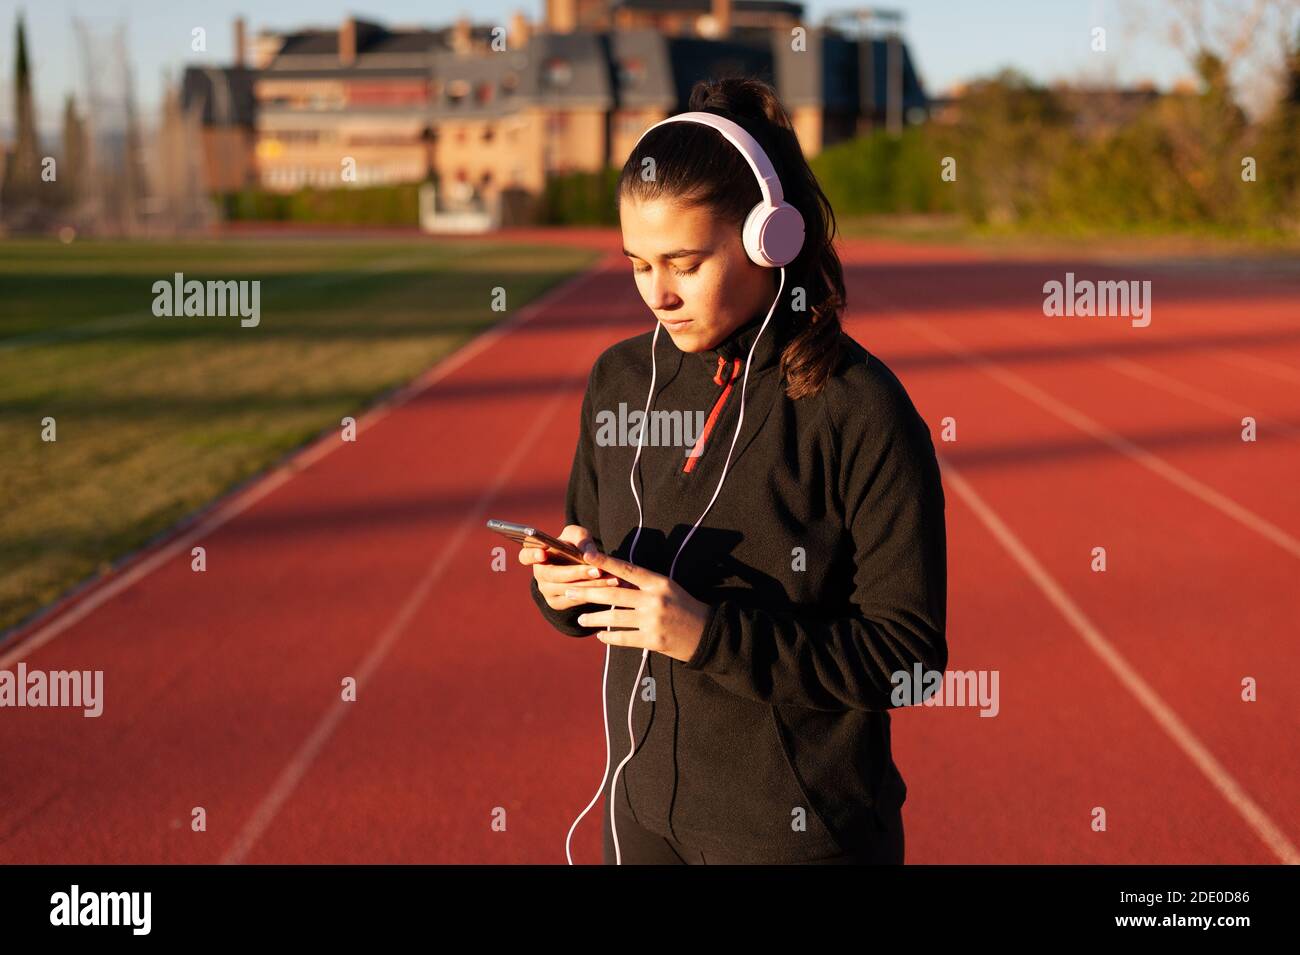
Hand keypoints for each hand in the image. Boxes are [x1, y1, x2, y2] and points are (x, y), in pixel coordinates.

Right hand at [520, 524, 621, 610]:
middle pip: (552, 575)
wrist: (581, 565)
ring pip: (566, 589)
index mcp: (538, 554)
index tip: (543, 553)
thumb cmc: (576, 546)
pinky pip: (574, 600)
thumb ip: (582, 540)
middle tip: (597, 570)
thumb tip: (588, 555)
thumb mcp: (579, 537)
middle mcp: (539, 573)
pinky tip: (610, 588)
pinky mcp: (557, 603)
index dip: (532, 555)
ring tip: (612, 579)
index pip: (526, 555)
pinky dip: (593, 593)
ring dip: (590, 585)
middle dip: (576, 573)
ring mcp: (546, 590)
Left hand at [564, 544, 710, 663]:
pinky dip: (608, 636)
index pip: (627, 569)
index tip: (586, 556)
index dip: (605, 562)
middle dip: (587, 593)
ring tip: (580, 618)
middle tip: (568, 592)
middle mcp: (654, 599)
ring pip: (613, 618)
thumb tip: (613, 578)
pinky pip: (623, 638)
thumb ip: (642, 584)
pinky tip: (599, 635)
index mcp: (658, 582)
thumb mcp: (666, 588)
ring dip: (593, 618)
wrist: (707, 633)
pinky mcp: (652, 640)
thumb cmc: (683, 606)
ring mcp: (652, 620)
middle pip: (613, 594)